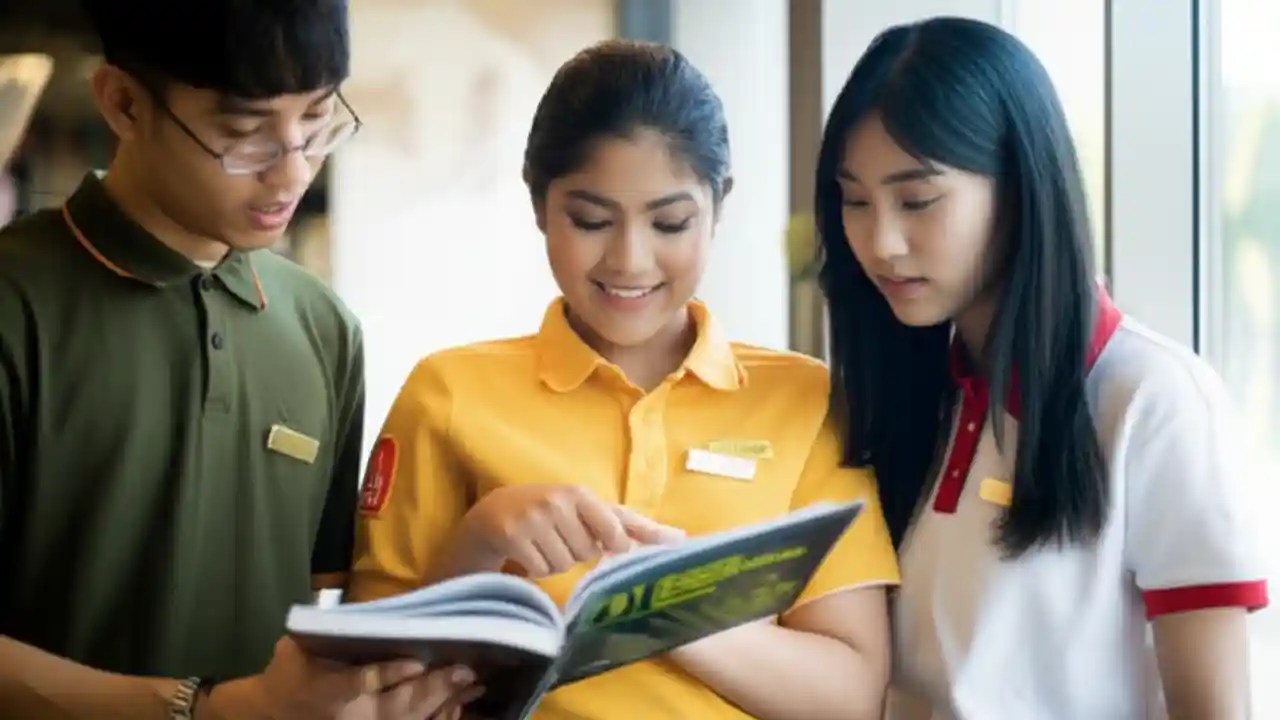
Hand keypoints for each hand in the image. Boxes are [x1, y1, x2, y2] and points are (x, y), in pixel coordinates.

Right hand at [223, 636, 468, 719]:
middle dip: (433, 690)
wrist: (272, 714)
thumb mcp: (295, 648)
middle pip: (397, 707)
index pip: (359, 683)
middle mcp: (352, 716)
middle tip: (464, 669)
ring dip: (445, 704)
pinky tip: (461, 702)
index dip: (387, 675)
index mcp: (329, 690)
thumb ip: (327, 633)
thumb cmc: (288, 673)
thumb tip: (356, 611)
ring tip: (473, 682)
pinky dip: (440, 718)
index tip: (414, 662)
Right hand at [457, 484, 684, 576]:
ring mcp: (534, 518)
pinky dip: (538, 568)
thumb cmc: (552, 512)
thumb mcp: (585, 510)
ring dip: (557, 561)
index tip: (621, 548)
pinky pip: (542, 570)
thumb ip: (627, 524)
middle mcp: (558, 502)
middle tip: (561, 537)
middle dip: (578, 552)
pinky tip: (528, 551)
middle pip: (588, 552)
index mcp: (580, 494)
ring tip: (543, 543)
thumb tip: (677, 537)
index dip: (619, 544)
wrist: (494, 513)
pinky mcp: (513, 535)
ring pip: (565, 564)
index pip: (614, 526)